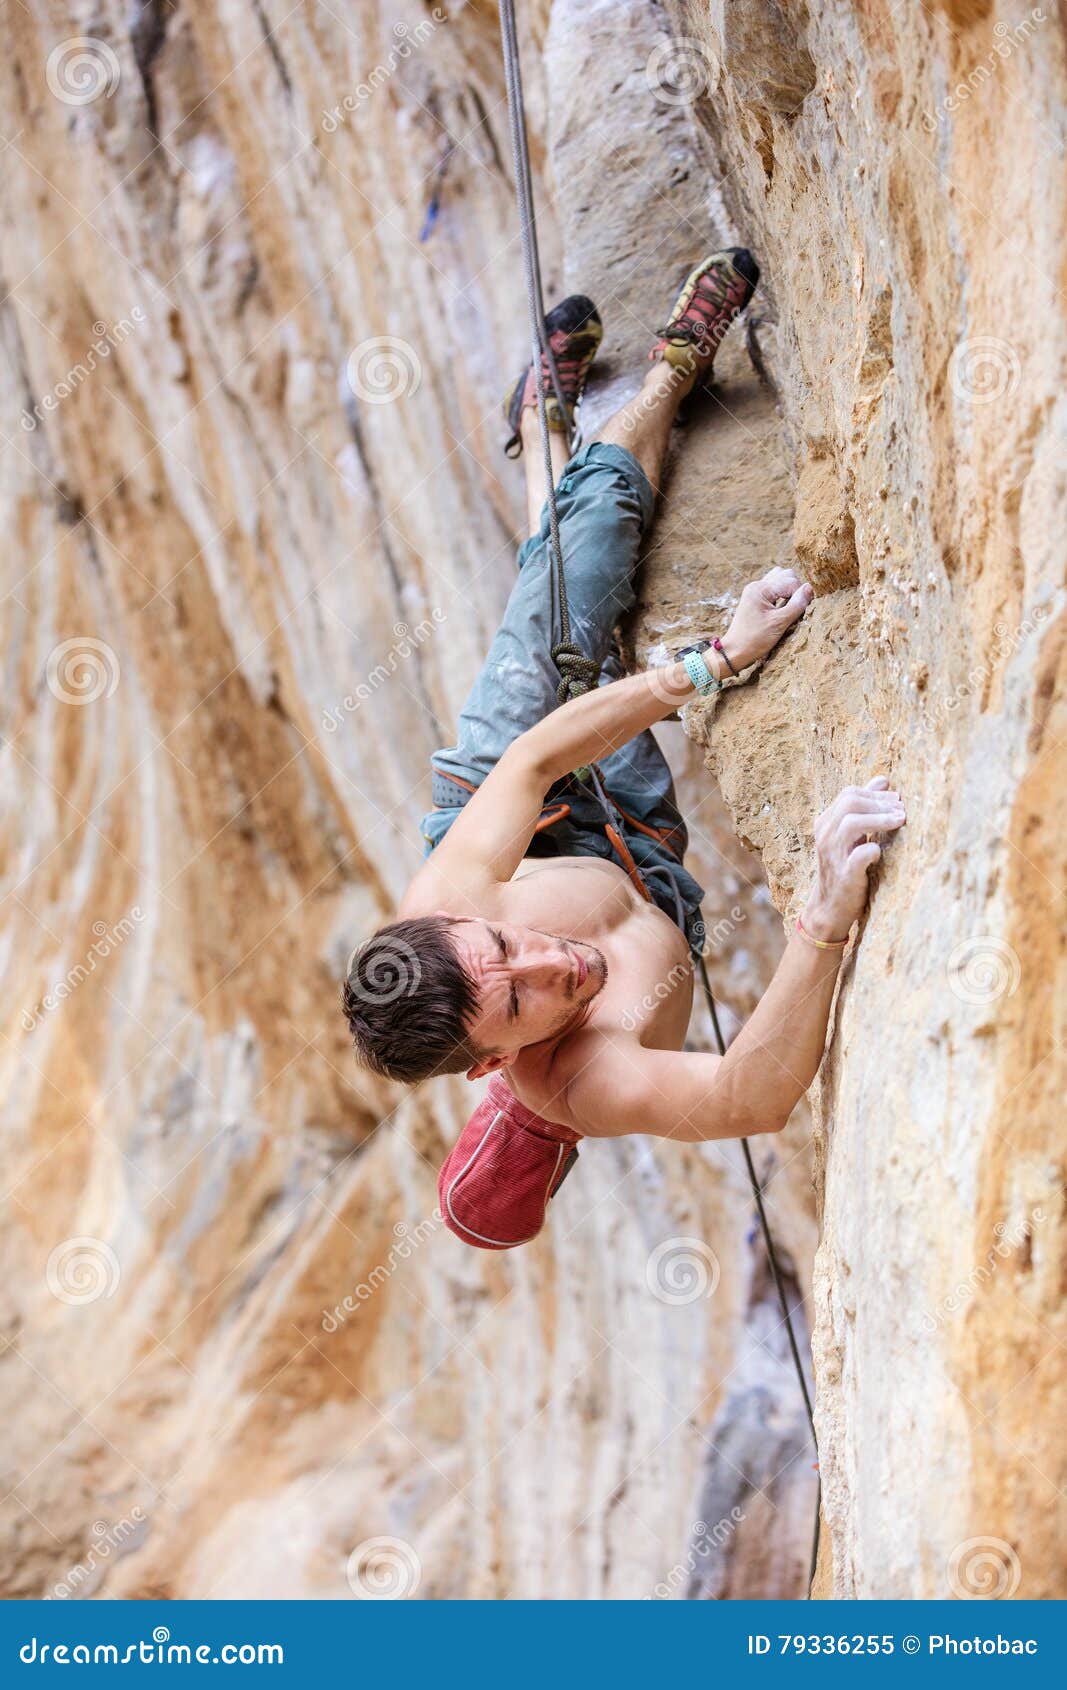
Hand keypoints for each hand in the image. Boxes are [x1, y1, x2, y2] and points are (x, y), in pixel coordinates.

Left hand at [721, 566, 813, 670]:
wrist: (734, 651)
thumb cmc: (755, 639)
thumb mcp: (779, 623)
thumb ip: (797, 604)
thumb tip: (810, 588)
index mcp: (761, 589)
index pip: (791, 581)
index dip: (800, 595)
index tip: (800, 612)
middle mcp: (756, 585)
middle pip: (786, 575)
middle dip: (795, 590)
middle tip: (794, 609)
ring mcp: (754, 590)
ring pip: (780, 579)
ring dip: (788, 590)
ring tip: (787, 608)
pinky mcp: (755, 598)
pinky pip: (773, 588)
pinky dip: (781, 594)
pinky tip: (780, 609)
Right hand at [803, 777, 906, 938]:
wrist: (830, 907)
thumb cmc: (846, 867)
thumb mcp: (851, 835)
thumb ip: (864, 807)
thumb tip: (883, 780)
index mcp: (826, 823)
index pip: (849, 793)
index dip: (876, 793)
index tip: (897, 800)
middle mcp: (826, 836)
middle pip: (850, 802)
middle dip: (881, 803)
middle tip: (903, 811)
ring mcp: (834, 855)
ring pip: (852, 823)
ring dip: (880, 819)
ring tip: (900, 821)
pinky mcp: (845, 876)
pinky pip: (858, 856)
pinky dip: (873, 850)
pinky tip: (882, 851)